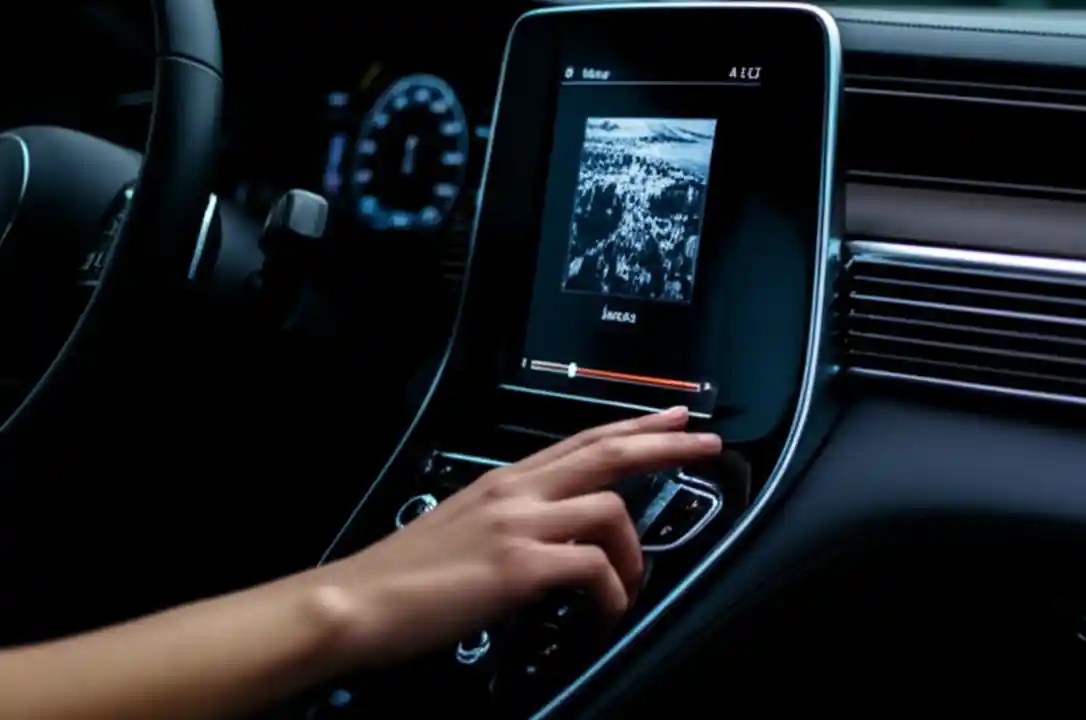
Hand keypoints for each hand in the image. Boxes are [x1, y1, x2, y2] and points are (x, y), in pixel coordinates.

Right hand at [309, 407, 721, 667]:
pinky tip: (606, 610)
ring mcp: (519, 524)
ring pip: (610, 507)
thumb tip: (552, 537)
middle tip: (706, 442)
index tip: (670, 417)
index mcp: (505, 481)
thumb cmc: (404, 575)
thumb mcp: (463, 529)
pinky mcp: (519, 564)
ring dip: (634, 550)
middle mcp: (516, 491)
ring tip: (631, 583)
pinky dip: (612, 592)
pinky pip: (594, 567)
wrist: (357, 602)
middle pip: (607, 451)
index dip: (633, 426)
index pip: (582, 440)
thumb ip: (512, 522)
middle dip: (664, 445)